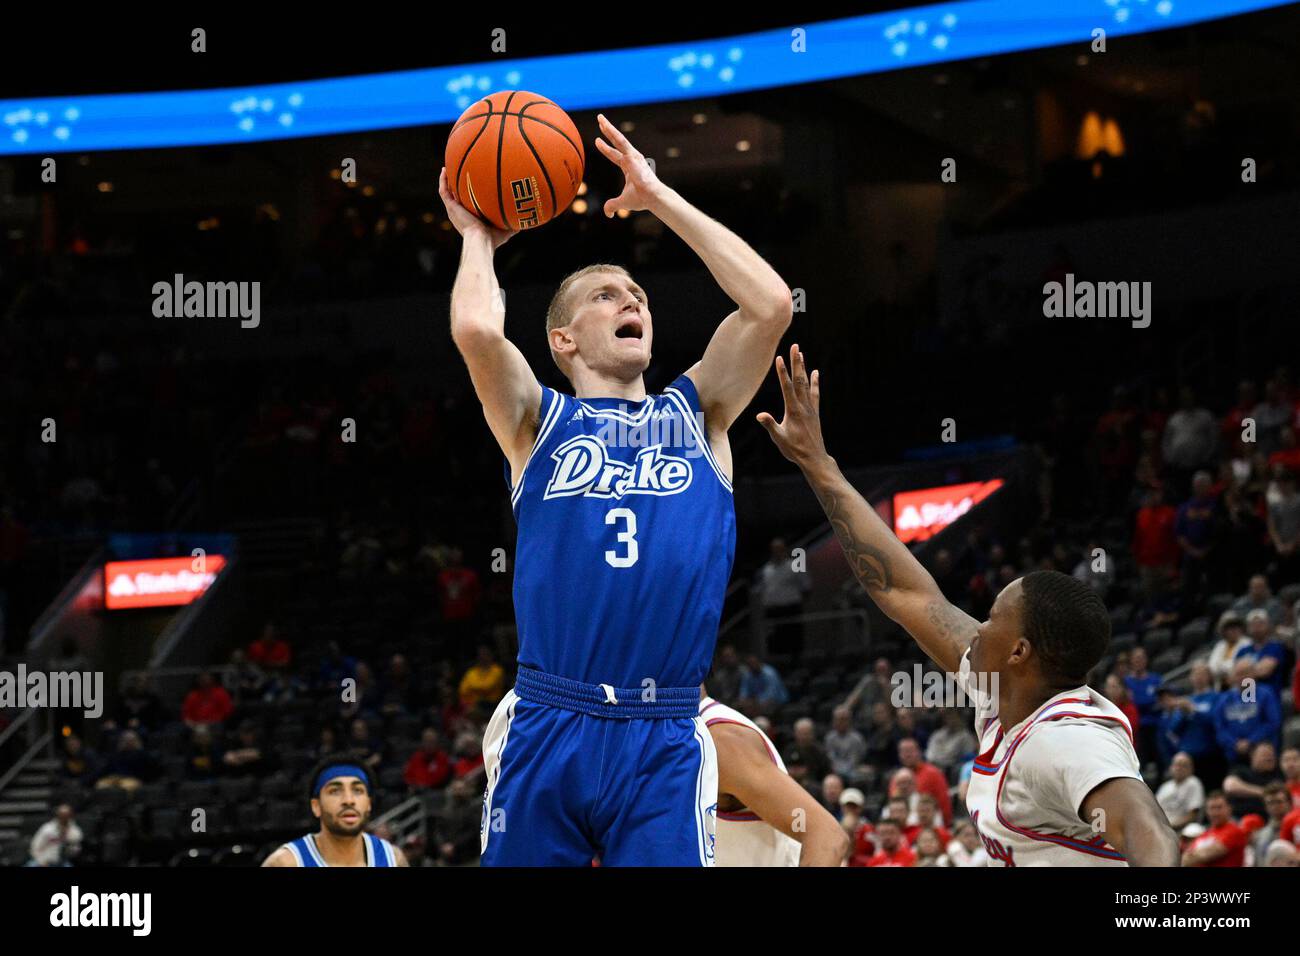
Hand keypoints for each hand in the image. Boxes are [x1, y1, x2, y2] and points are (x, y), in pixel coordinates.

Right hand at [438, 167, 512, 248]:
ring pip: (447, 192)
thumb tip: (527, 218)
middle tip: (459, 172)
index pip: (468, 204)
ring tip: (447, 167)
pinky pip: (444, 191)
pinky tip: (444, 170)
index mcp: (470, 219)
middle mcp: (460, 214)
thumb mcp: (506, 229)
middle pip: (456, 196)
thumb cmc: (494, 240)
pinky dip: (443, 180)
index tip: (473, 185)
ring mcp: (454, 210)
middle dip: (457, 185)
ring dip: (447, 180)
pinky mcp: (451, 208)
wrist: (481, 241)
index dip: (469, 195)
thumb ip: (515, 223)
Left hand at [593, 113, 664, 216]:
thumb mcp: (623, 202)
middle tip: (600, 121)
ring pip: (618, 138)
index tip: (597, 141)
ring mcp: (633, 156)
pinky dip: (612, 133)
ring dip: (608, 127)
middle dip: (608, 132)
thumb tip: (607, 213)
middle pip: (616, 142)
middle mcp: (632, 159)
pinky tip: (604, 125)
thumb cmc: (642, 199)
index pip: (615, 155)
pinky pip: (621, 141)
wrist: (652, 197)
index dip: (606, 149)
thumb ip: (612, 205)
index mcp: (629, 167)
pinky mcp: (634, 156)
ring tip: (600, 118)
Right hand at [756, 343, 827, 468]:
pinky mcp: (814, 412)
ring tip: (801, 354)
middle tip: (795, 346)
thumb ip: (770, 425)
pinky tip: (815, 372)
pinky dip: (815, 382)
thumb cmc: (794, 450)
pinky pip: (815, 394)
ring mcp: (810, 408)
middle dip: (796, 363)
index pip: (787, 387)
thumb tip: (760, 415)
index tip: (780, 358)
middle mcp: (803, 406)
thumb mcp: (779, 439)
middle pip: (799, 380)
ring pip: (807, 384)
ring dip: (803, 368)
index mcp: (793, 411)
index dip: (783, 372)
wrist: (814, 458)